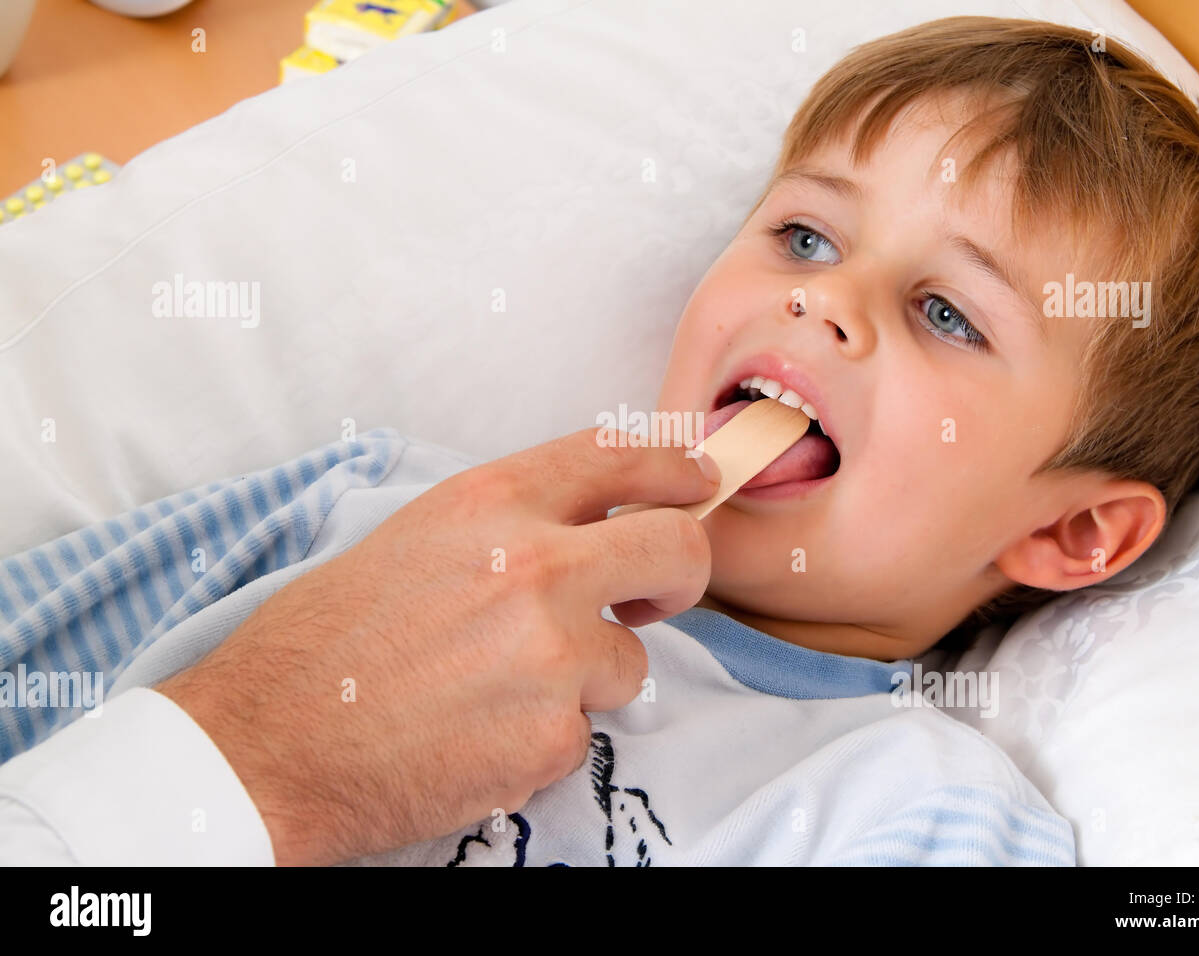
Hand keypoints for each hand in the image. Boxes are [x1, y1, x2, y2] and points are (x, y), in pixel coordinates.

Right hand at [156, 428, 718, 865]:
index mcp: (492, 502)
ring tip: (498, 690)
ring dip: (585, 680)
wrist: (265, 745)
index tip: (698, 481)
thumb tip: (590, 531)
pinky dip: (542, 739)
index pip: (625, 453)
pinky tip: (477, 736)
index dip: (677, 465)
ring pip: (630, 662)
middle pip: (676, 548)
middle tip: (657, 597)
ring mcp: (550, 656)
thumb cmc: (324, 641)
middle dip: (682, 574)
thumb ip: (510, 524)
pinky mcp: (550, 738)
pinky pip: (582, 731)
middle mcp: (534, 567)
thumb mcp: (417, 539)